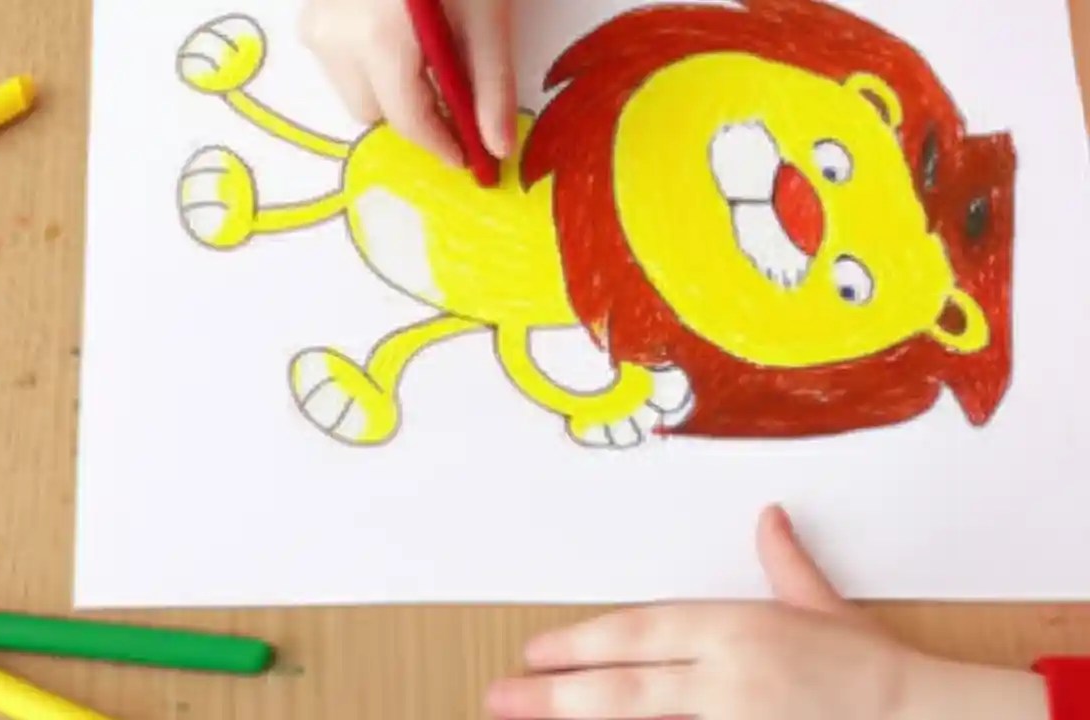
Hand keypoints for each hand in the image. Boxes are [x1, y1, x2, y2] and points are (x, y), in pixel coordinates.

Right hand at [300, 0, 515, 165]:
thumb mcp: (484, 14)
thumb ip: (490, 84)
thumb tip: (497, 145)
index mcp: (379, 39)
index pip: (407, 119)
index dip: (442, 144)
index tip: (469, 157)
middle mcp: (334, 37)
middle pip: (376, 112)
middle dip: (414, 112)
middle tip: (454, 92)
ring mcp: (315, 22)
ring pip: (354, 89)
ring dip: (391, 86)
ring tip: (425, 49)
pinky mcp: (310, 11)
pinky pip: (341, 60)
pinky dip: (372, 59)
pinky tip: (399, 31)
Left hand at [487, 506, 1048, 719]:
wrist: (919, 715)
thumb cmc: (865, 664)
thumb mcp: (819, 605)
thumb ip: (785, 561)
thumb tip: (770, 517)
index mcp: (733, 628)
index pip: (639, 633)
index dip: (583, 642)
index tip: (535, 650)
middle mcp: (725, 676)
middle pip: (623, 687)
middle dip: (554, 694)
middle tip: (498, 696)